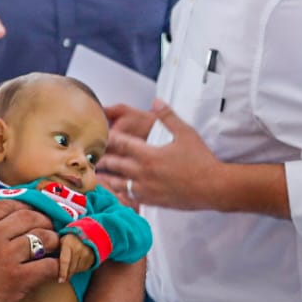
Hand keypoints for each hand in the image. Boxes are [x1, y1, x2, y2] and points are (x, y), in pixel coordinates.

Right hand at [0, 201, 60, 301]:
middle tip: (48, 226)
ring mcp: (5, 256)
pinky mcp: (18, 279)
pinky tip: (56, 267)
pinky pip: (47, 266)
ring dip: (53, 239)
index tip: (30, 211)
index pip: (6, 204)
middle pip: (28, 216)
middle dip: (43, 219)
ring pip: (43, 237)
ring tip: (56, 244)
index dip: (23, 206)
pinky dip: (56, 265)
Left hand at [57, 233, 95, 283]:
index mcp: (68, 243)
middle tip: (62, 279)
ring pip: (77, 269)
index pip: (65, 261)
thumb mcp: (60, 242)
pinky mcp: (92, 257)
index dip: (62, 272)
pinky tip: (76, 264)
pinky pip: (84, 268)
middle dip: (66, 275)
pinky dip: (79, 269)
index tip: (60, 281)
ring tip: (69, 268)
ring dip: (72, 272)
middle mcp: (79, 247)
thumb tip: (45, 266)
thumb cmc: (67, 240)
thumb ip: (54, 251)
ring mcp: (87, 252)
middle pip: (71, 268)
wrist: (84, 234)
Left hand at [97, 100, 221, 211]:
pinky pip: (128, 197)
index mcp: (148, 154)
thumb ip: (168, 116)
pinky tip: (114, 191)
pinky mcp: (151, 200)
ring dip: (105, 177)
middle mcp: (143, 172)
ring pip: (117, 183)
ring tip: (93, 174)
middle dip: (101, 157)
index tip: (98, 134)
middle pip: (114, 164)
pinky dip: (118, 193)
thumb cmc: (200, 159)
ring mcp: (145, 188)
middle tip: (89, 154)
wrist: (212, 187)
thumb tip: (156, 101)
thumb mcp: (186, 132)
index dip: (107, 137)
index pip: (120, 143)